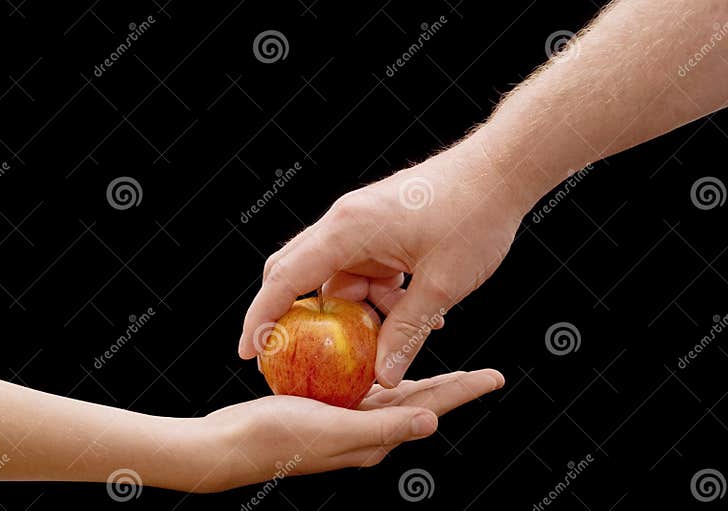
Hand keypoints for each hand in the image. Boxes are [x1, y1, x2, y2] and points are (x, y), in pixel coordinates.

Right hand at [177, 369, 503, 492]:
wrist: (228, 445)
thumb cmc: (275, 439)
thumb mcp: (330, 432)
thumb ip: (380, 428)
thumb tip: (432, 421)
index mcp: (375, 437)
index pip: (429, 409)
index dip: (463, 392)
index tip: (496, 376)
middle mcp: (367, 427)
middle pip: (419, 398)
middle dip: (452, 384)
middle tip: (482, 368)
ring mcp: (346, 414)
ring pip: (393, 386)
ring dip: (418, 369)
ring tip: (439, 350)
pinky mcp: (325, 401)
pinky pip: (361, 377)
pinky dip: (377, 360)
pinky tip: (379, 343)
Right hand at [239, 136, 529, 386]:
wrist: (501, 170)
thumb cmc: (473, 217)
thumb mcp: (443, 284)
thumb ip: (407, 331)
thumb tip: (383, 376)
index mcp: (347, 229)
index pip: (287, 277)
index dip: (261, 317)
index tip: (247, 351)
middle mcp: (345, 223)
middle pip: (300, 273)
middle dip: (301, 318)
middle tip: (299, 357)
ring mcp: (362, 224)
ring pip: (340, 279)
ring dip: (361, 311)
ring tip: (402, 332)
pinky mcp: (380, 228)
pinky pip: (365, 270)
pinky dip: (381, 295)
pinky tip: (416, 309)